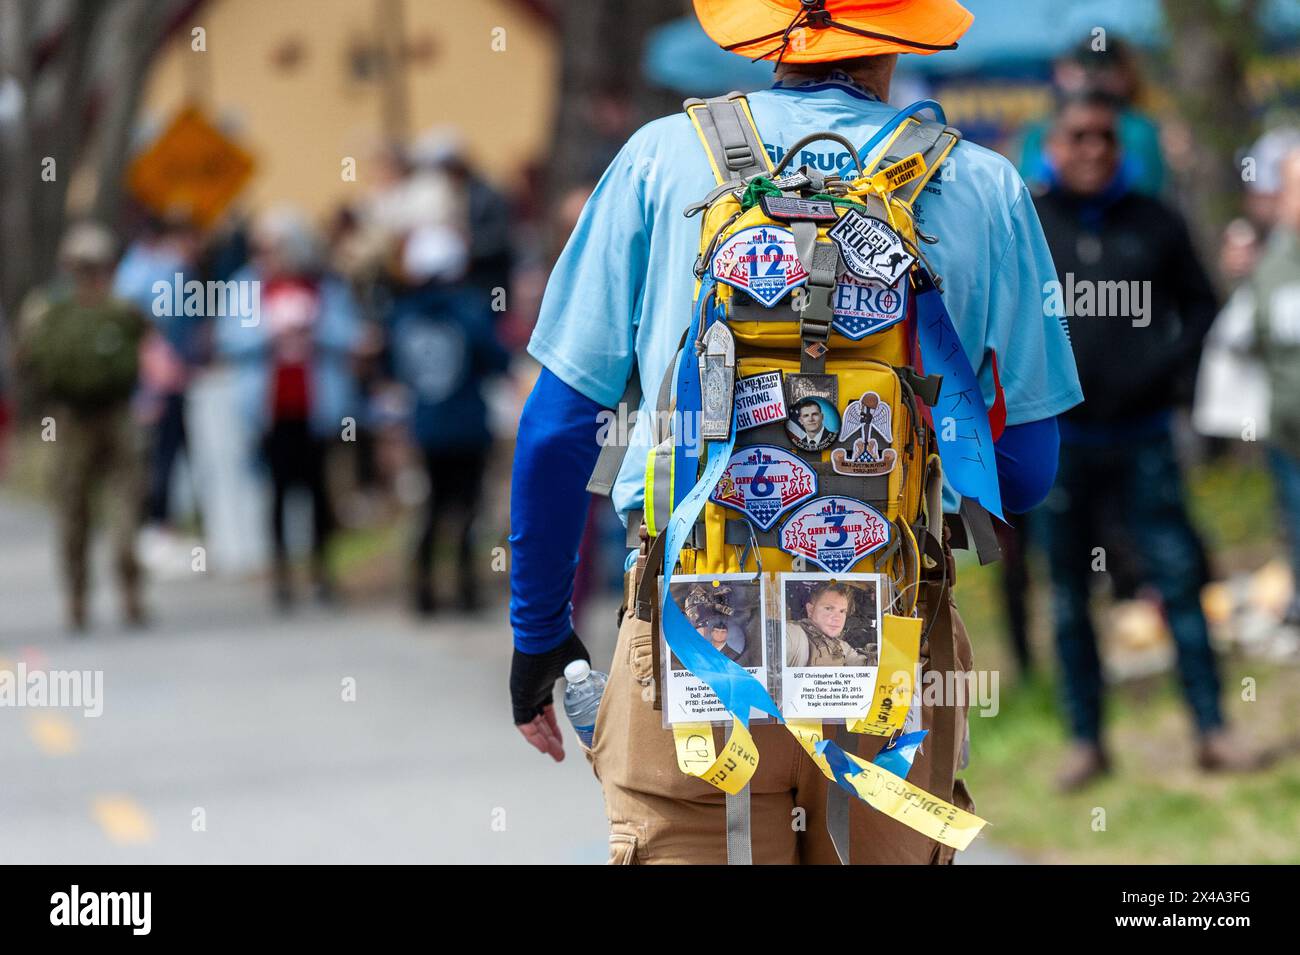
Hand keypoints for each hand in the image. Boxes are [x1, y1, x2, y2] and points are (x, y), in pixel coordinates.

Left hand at [510, 631, 589, 761]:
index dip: (553, 726)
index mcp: (542, 683)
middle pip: (538, 721)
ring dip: (543, 741)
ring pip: (531, 724)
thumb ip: (581, 680)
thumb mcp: (577, 665)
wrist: (546, 632)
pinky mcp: (519, 695)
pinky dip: (532, 735)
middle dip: (549, 739)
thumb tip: (594, 689)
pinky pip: (523, 722)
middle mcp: (530, 691)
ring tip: (555, 755)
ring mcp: (523, 693)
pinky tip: (544, 746)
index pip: (545, 711)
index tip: (562, 740)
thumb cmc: (562, 643)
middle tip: (559, 754)